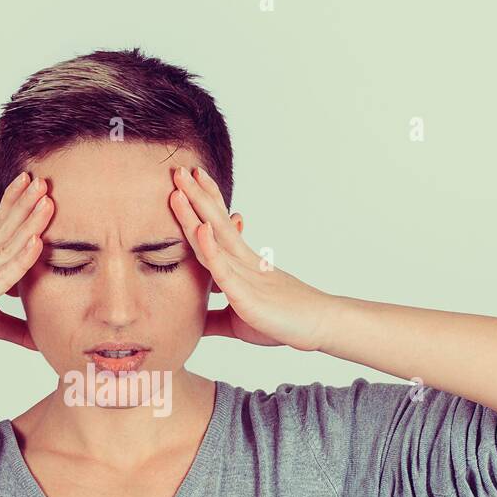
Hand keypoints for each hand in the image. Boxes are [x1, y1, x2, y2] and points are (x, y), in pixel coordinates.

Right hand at [0, 172, 51, 356]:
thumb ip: (13, 328)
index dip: (15, 204)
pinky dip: (22, 257)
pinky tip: (36, 241)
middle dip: (25, 202)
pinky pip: (3, 274)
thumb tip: (38, 339)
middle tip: (44, 179)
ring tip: (46, 198)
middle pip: (4, 226)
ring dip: (29, 220)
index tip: (32, 184)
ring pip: (8, 244)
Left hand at [169, 165, 332, 351]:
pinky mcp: (246, 294)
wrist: (317, 327)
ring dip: (197, 210)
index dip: (204, 204)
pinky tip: (200, 227)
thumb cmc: (281, 322)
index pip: (218, 229)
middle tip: (179, 169)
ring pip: (214, 237)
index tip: (190, 182)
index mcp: (241, 265)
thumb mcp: (237, 322)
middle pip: (214, 222)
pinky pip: (224, 268)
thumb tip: (194, 322)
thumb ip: (214, 319)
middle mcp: (242, 262)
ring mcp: (244, 274)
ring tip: (181, 184)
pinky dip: (211, 248)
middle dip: (196, 195)